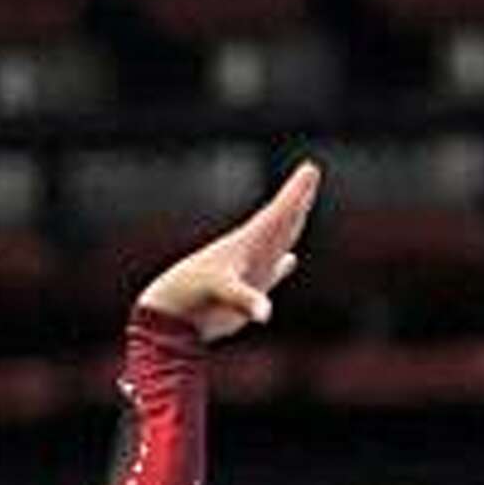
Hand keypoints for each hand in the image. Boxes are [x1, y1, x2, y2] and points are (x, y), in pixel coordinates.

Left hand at [135, 161, 321, 343]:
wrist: (174, 314)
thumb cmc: (197, 297)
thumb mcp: (222, 294)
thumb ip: (245, 300)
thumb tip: (264, 314)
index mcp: (248, 244)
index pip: (278, 213)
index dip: (296, 193)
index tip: (309, 170)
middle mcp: (251, 253)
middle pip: (280, 220)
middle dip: (297, 199)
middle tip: (309, 174)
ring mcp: (249, 271)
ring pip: (277, 242)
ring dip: (292, 225)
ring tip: (303, 206)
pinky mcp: (247, 293)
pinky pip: (272, 273)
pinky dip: (282, 267)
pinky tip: (290, 260)